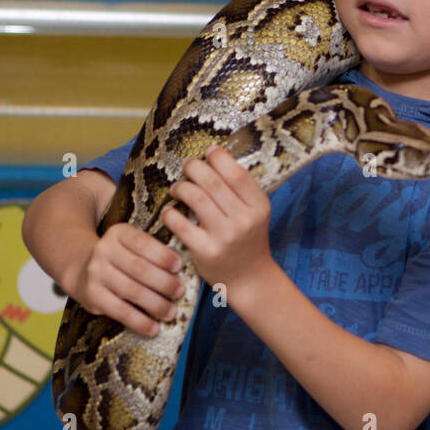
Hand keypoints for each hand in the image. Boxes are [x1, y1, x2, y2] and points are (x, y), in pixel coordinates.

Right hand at [71, 222, 184, 336]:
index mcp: (118, 233)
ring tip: (172, 312)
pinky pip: (120, 311)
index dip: (162, 255)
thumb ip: (152, 250)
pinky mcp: (92, 296)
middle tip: (180, 292)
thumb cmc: (120, 256)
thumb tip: (183, 268)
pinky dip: (139, 322)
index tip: (179, 266)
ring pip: (131, 291)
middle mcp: (104, 250)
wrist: (81, 268)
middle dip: (163, 282)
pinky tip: (154, 328)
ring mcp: (96, 273)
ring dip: (155, 304)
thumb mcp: (130, 243)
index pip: (142, 243)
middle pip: (139, 269)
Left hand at [163, 145, 273, 297]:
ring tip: (178, 188)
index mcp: (259, 206)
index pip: (236, 173)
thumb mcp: (255, 213)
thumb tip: (214, 156)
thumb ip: (240, 189)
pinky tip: (171, 211)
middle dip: (194, 168)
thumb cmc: (248, 239)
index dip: (219, 158)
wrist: (249, 278)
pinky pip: (181, 225)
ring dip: (181, 187)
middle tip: (187, 166)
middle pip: (213, 182)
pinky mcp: (205, 252)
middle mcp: (244, 220)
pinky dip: (171, 214)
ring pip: (196, 198)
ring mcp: (225, 237)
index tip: (209, 152)